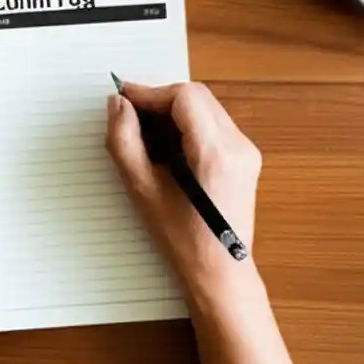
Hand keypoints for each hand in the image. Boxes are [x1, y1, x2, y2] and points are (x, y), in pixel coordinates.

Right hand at [105, 82, 261, 299]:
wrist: (220, 271)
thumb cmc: (184, 240)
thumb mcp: (142, 190)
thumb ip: (124, 141)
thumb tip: (117, 106)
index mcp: (216, 153)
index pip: (183, 96)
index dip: (149, 92)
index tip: (122, 99)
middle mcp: (238, 146)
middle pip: (196, 97)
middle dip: (159, 100)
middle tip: (129, 115)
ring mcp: (246, 151)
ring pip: (204, 107)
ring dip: (172, 112)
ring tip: (145, 134)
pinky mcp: (245, 157)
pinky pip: (213, 123)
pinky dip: (186, 124)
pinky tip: (166, 146)